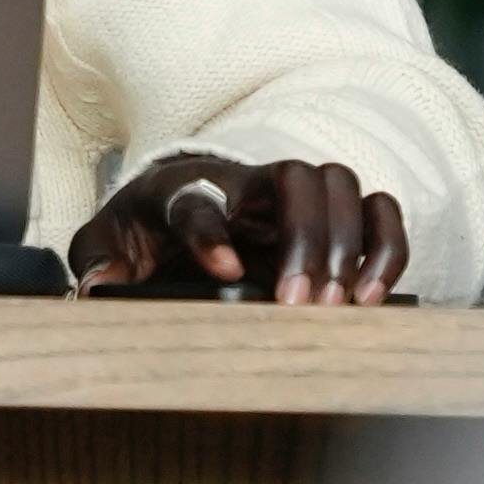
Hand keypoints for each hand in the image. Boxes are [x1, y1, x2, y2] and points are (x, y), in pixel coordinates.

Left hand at [69, 155, 408, 304]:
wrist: (174, 204)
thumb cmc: (144, 229)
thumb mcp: (108, 243)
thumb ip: (98, 262)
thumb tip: (98, 289)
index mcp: (182, 188)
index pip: (195, 200)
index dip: (210, 233)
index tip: (227, 275)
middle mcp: (245, 180)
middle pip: (290, 177)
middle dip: (303, 238)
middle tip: (299, 303)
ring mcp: (291, 195)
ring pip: (338, 182)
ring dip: (348, 242)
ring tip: (341, 306)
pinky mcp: (330, 216)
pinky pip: (376, 210)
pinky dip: (385, 247)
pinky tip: (372, 297)